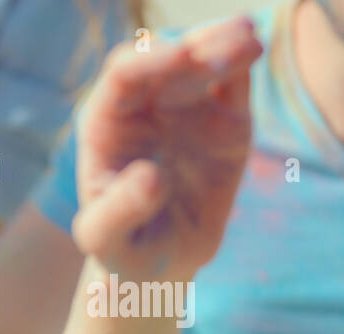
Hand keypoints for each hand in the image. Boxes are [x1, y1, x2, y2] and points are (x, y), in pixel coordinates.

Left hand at [72, 17, 261, 281]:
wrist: (161, 263)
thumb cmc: (122, 248)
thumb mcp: (106, 240)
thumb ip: (118, 212)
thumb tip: (151, 178)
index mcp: (106, 125)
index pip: (122, 76)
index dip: (149, 61)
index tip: (181, 60)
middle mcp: (142, 108)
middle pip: (168, 59)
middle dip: (195, 49)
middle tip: (226, 53)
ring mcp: (184, 109)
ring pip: (204, 62)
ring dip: (225, 46)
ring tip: (250, 43)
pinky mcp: (223, 119)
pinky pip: (233, 81)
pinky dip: (243, 63)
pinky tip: (253, 48)